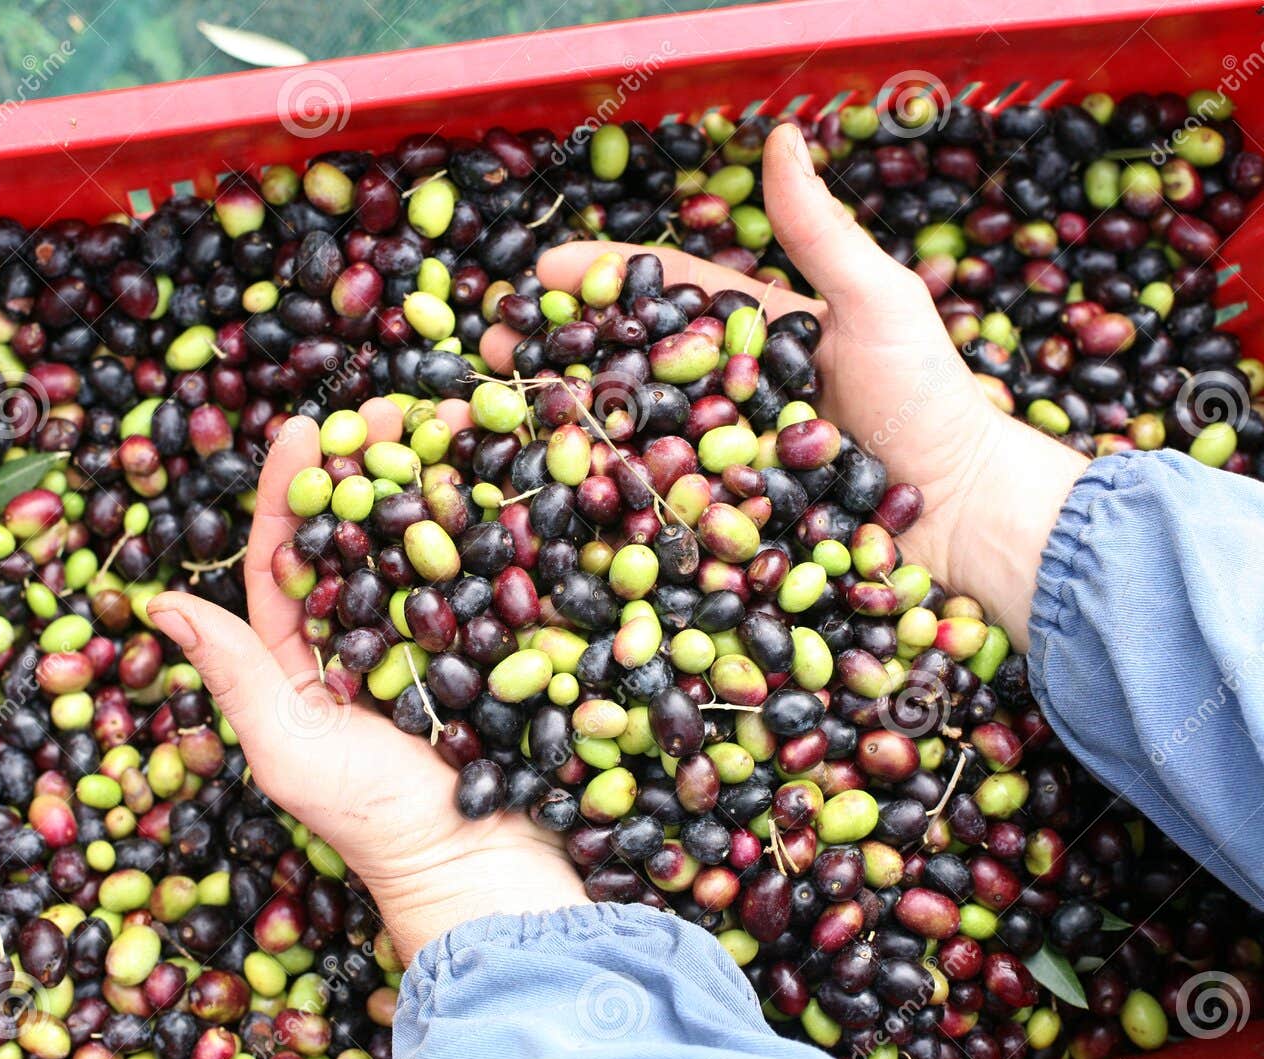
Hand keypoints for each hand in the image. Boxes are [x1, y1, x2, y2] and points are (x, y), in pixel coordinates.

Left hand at [149, 399, 585, 964]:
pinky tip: (495, 472)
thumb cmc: (373, 818)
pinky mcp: (488, 644)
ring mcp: (428, 638)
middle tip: (382, 406)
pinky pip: (481, 573)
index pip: (282, 557)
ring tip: (444, 416)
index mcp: (300, 659)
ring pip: (418, 540)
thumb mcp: (286, 747)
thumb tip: (159, 603)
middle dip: (364, 464)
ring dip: (427, 477)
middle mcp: (360, 638)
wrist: (480, 863)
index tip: (298, 428)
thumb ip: (233, 671)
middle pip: (354, 533)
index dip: (286, 490)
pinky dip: (485, 521)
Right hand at [484, 123, 1086, 649]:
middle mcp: (724, 399)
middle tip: (488, 349)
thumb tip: (782, 137)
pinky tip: (546, 500)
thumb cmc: (930, 400)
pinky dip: (599, 507)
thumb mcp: (878, 303)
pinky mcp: (723, 527)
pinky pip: (654, 513)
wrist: (964, 515)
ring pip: (625, 441)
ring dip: (555, 429)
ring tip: (490, 419)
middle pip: (625, 368)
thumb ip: (820, 233)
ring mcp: (720, 465)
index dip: (597, 283)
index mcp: (752, 338)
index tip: (535, 275)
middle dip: (552, 355)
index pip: (660, 298)